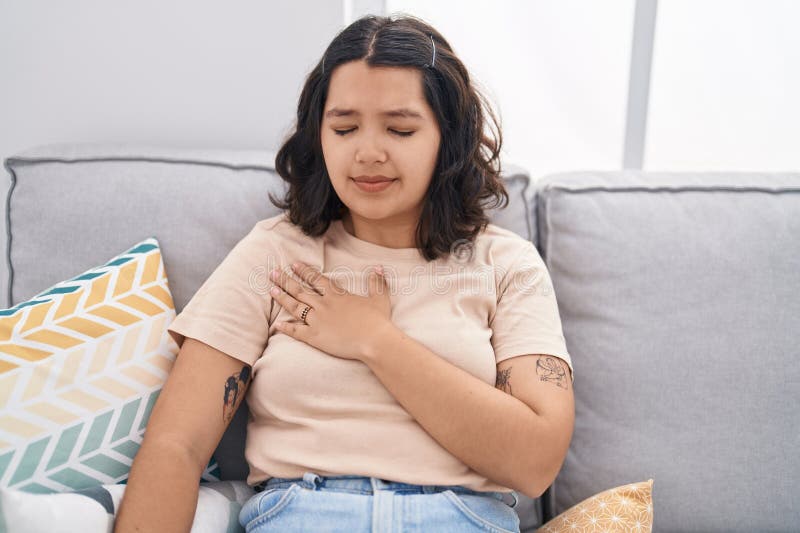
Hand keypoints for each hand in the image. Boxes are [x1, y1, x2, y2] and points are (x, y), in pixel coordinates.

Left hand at [269, 261, 392, 360]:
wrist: (374, 341)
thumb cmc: (378, 321)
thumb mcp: (379, 298)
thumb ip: (377, 282)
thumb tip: (379, 267)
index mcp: (336, 295)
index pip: (316, 279)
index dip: (304, 271)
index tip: (294, 264)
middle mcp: (323, 305)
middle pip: (300, 290)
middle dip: (285, 280)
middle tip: (273, 273)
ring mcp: (317, 321)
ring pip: (294, 307)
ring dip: (282, 298)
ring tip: (271, 290)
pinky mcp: (315, 337)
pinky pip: (296, 331)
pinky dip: (285, 328)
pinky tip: (276, 324)